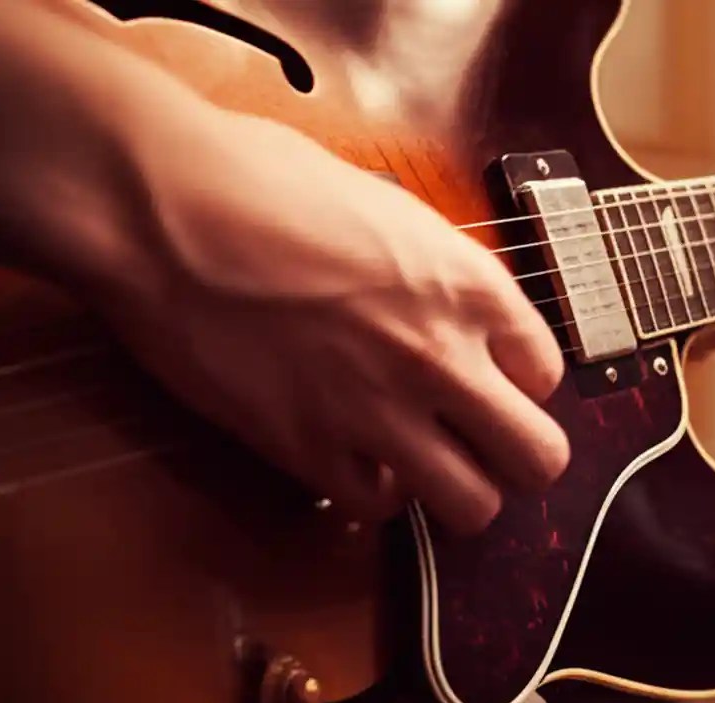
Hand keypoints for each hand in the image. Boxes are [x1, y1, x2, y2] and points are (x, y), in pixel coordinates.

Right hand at [101, 112, 567, 533]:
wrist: (165, 212)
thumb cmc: (264, 183)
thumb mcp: (389, 209)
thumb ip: (440, 274)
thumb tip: (455, 308)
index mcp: (470, 286)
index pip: (549, 375)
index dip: (520, 384)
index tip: (489, 380)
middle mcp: (443, 356)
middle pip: (539, 459)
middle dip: (517, 458)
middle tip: (480, 444)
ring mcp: (381, 411)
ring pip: (474, 506)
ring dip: (455, 491)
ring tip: (423, 463)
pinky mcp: (311, 450)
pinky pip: (378, 508)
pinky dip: (373, 490)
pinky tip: (352, 456)